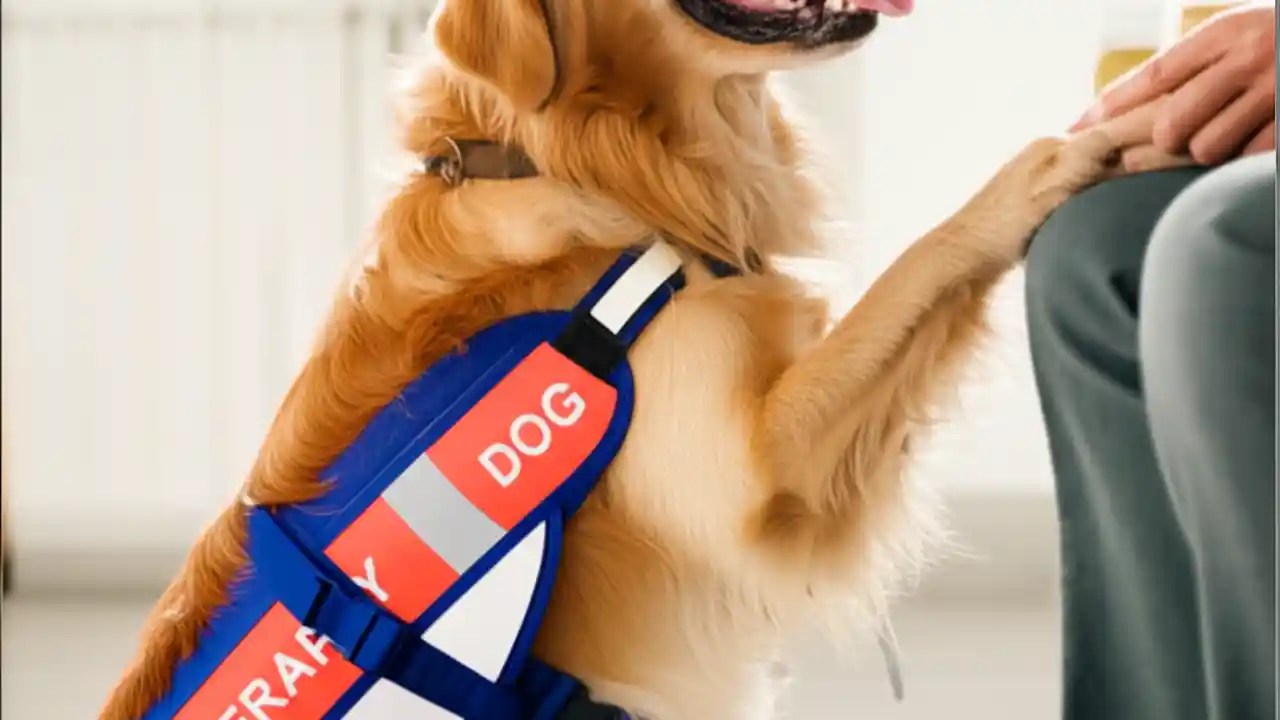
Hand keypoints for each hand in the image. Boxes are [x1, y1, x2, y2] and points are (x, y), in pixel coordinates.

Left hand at [1073, 4, 1275, 164]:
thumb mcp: (1241, 34)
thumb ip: (1192, 64)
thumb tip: (1115, 106)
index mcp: (1229, 32)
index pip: (1156, 74)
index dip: (1113, 104)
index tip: (1077, 127)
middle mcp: (1251, 59)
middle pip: (1173, 122)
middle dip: (1163, 140)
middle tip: (1169, 141)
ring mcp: (1276, 92)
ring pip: (1206, 148)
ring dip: (1205, 151)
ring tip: (1223, 135)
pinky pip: (1245, 159)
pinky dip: (1239, 160)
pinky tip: (1249, 142)